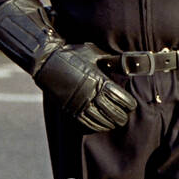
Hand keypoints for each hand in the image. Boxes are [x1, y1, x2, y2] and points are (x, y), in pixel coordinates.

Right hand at [0, 0, 136, 131]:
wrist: (46, 61)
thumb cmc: (71, 53)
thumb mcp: (93, 52)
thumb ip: (108, 59)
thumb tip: (124, 60)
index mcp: (100, 79)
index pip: (121, 98)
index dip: (129, 104)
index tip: (131, 105)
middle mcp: (91, 93)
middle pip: (113, 112)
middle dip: (122, 116)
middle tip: (125, 117)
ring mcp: (80, 102)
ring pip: (101, 119)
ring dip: (110, 123)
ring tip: (116, 123)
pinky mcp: (70, 108)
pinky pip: (86, 122)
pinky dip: (96, 126)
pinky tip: (102, 126)